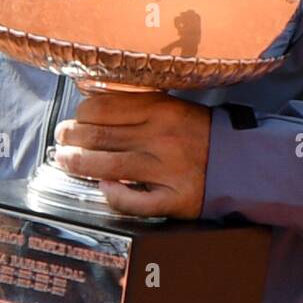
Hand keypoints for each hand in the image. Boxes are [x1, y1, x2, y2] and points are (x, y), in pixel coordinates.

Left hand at [53, 91, 210, 218]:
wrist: (241, 160)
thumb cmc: (198, 131)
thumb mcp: (171, 105)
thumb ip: (135, 104)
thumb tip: (90, 100)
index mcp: (160, 110)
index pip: (105, 108)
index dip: (80, 114)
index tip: (74, 118)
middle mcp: (161, 138)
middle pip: (101, 137)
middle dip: (71, 139)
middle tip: (61, 140)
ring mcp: (167, 170)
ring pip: (110, 167)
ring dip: (80, 165)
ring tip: (65, 161)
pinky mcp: (175, 200)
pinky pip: (136, 202)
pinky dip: (115, 196)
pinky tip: (103, 189)